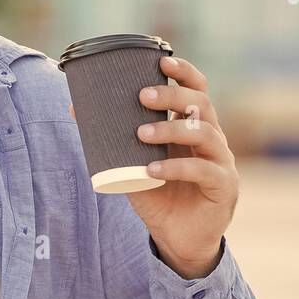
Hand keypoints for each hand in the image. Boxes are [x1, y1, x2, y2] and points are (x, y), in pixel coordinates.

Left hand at [69, 54, 238, 278]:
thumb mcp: (131, 163)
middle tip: (142, 95)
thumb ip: (111, 138)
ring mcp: (221, 162)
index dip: (184, 72)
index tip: (162, 60)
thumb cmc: (158, 195)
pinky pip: (203, 171)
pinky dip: (176, 168)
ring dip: (171, 130)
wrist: (178, 238)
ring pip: (204, 134)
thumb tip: (74, 107)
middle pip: (201, 104)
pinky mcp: (223, 187)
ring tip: (140, 133)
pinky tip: (151, 170)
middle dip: (173, 95)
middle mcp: (212, 139)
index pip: (197, 90)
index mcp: (193, 126)